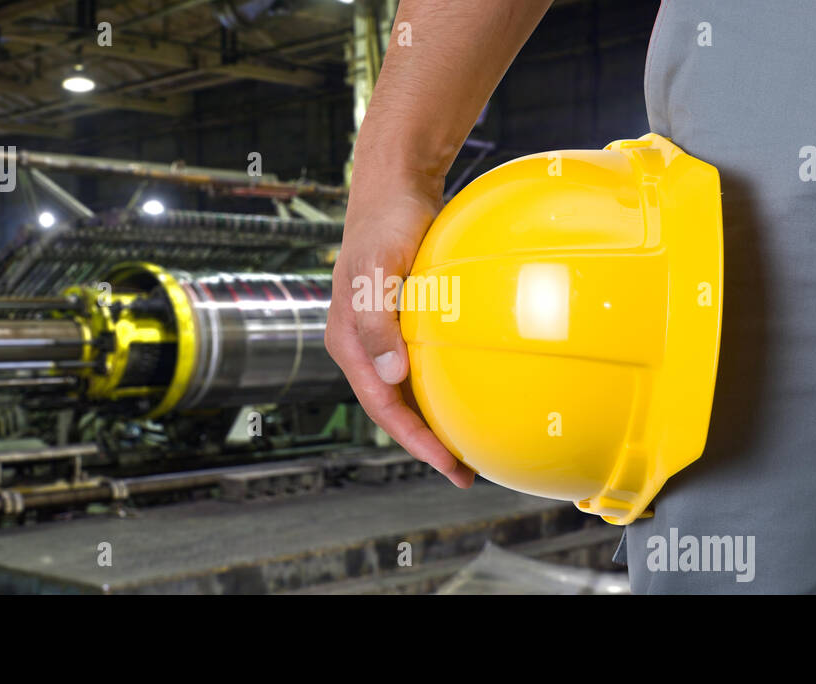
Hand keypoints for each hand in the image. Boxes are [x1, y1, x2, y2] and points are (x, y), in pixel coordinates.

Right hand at [325, 170, 474, 487]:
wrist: (394, 187)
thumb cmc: (386, 223)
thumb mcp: (378, 268)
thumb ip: (377, 321)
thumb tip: (391, 375)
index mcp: (348, 341)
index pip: (382, 406)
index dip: (413, 440)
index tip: (447, 463)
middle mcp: (361, 345)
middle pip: (393, 408)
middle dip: (425, 444)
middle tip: (463, 472)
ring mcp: (380, 336)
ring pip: (406, 392)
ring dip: (432, 421)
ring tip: (466, 446)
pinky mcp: (401, 322)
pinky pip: (420, 366)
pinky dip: (439, 387)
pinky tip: (467, 393)